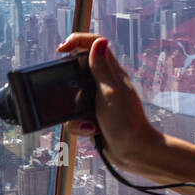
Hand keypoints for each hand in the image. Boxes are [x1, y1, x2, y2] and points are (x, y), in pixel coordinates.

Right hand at [57, 34, 159, 171]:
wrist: (133, 152)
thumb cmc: (127, 123)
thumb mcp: (111, 92)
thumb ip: (101, 68)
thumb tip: (98, 41)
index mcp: (111, 72)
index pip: (93, 44)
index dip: (76, 41)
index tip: (60, 49)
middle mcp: (104, 82)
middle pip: (77, 69)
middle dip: (68, 82)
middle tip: (63, 90)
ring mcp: (97, 100)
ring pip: (72, 96)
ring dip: (74, 112)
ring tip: (87, 123)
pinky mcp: (92, 116)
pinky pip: (74, 115)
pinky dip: (79, 125)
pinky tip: (90, 131)